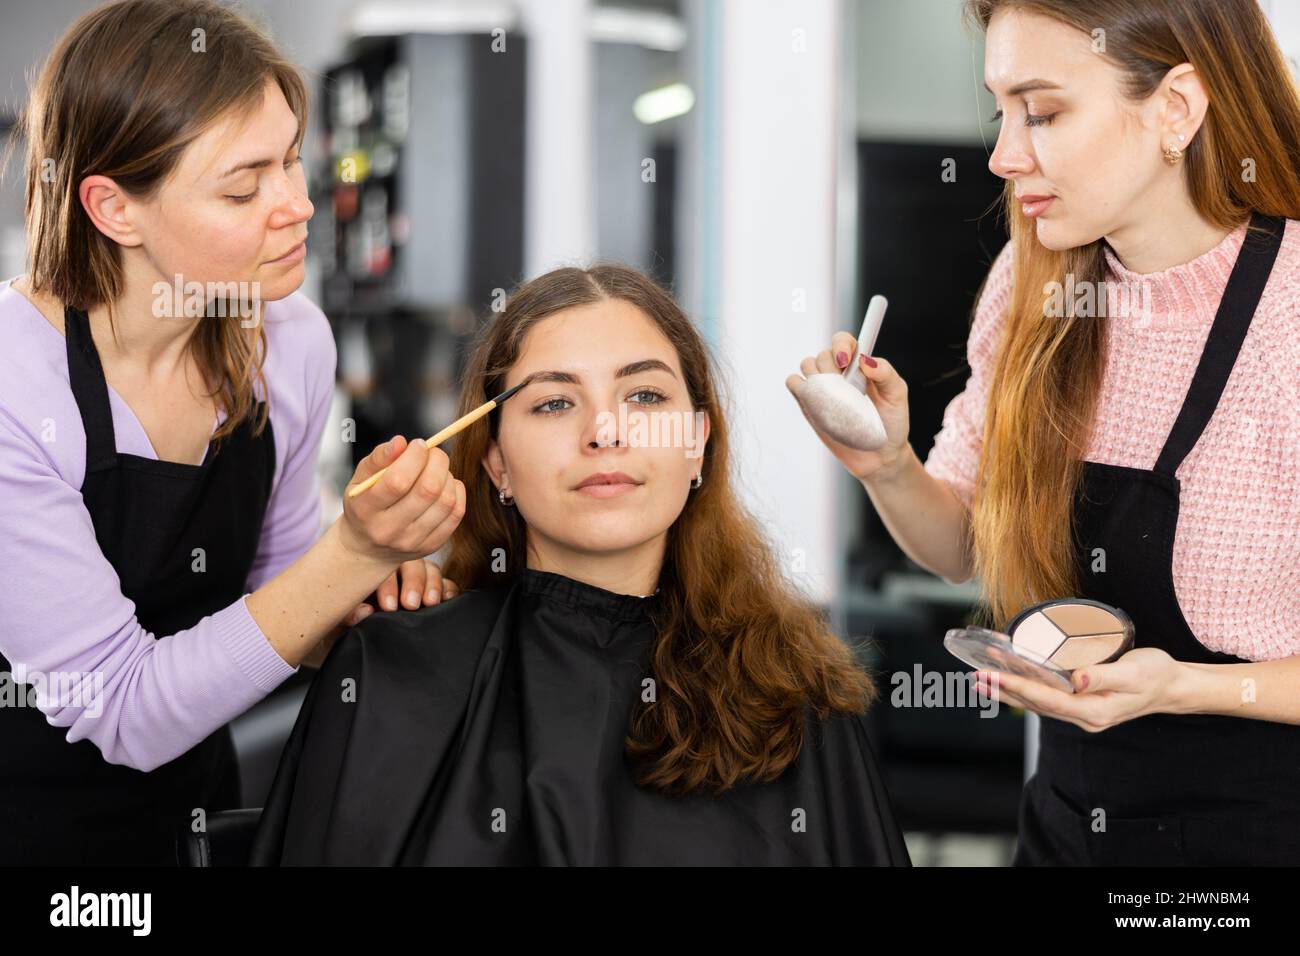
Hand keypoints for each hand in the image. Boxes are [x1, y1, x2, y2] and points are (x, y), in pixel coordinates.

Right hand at [337, 435, 465, 565]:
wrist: (368, 548)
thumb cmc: (365, 504)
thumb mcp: (360, 479)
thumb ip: (378, 458)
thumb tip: (401, 442)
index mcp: (365, 510)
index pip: (397, 481)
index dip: (414, 457)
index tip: (418, 445)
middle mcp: (388, 530)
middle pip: (427, 490)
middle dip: (437, 462)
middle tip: (433, 453)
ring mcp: (412, 542)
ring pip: (446, 501)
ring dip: (448, 476)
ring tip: (436, 470)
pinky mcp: (432, 546)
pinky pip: (456, 513)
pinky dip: (456, 491)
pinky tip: (445, 485)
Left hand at [343, 558, 461, 625]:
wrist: (364, 639)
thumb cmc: (351, 621)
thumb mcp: (343, 619)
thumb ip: (350, 613)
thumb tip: (366, 610)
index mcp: (372, 572)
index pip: (383, 569)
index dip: (388, 585)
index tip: (388, 606)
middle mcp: (398, 570)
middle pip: (410, 564)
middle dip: (413, 582)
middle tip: (411, 604)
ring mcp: (418, 579)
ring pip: (430, 569)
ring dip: (432, 584)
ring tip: (430, 602)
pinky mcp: (436, 590)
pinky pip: (446, 583)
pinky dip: (448, 588)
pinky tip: (447, 597)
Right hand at [785, 332, 910, 481]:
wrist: (879, 456)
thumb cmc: (892, 423)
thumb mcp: (897, 396)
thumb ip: (886, 373)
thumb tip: (866, 360)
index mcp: (859, 365)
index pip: (843, 341)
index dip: (840, 346)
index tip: (845, 363)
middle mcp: (839, 373)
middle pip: (822, 354)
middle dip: (830, 369)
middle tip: (845, 391)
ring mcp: (822, 388)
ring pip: (806, 366)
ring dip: (816, 378)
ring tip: (834, 399)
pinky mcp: (808, 404)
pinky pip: (794, 384)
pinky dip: (800, 388)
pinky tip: (816, 401)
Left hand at [974, 647, 1185, 731]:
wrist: (1171, 686)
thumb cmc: (1155, 675)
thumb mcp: (1135, 671)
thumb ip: (1103, 675)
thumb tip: (1076, 680)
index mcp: (1094, 711)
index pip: (1047, 700)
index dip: (1018, 687)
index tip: (993, 676)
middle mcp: (1083, 715)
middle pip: (1035, 704)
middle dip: (1004, 690)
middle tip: (976, 676)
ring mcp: (1080, 711)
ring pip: (1037, 702)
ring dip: (1009, 689)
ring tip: (983, 676)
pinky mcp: (1079, 703)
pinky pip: (1046, 696)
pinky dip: (1025, 686)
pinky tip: (1009, 677)